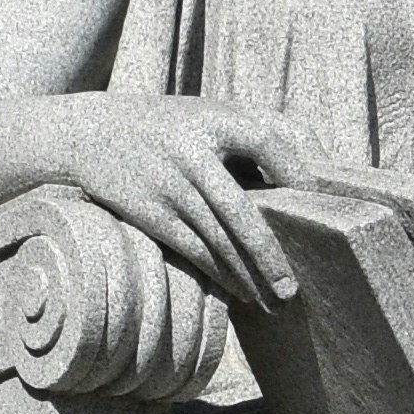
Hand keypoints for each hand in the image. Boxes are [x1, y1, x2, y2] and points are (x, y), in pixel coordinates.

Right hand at [45, 92, 304, 310]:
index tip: (321, 207)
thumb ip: (259, 134)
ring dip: (246, 275)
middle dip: (269, 256)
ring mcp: (170, 185)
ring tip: (271, 298)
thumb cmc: (172, 127)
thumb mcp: (212, 115)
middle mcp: (192, 153)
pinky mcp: (150, 212)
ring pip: (217, 242)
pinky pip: (193, 250)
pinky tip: (239, 290)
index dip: (298, 175)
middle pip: (241, 215)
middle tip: (292, 289)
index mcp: (215, 120)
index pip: (268, 144)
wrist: (92, 132)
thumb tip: (315, 172)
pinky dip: (218, 273)